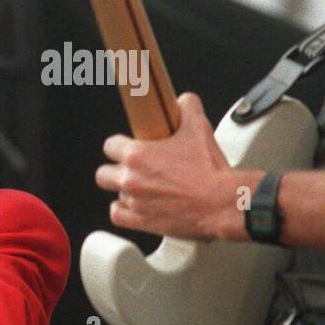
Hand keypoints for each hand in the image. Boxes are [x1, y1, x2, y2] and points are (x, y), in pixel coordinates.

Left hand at [95, 92, 248, 240]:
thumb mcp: (199, 127)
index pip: (110, 145)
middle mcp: (131, 180)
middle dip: (116, 170)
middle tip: (133, 169)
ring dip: (127, 191)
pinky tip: (137, 205)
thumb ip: (187, 107)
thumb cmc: (210, 171)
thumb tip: (183, 102)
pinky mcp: (141, 222)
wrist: (221, 203)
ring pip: (115, 194)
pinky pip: (117, 215)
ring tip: (144, 188)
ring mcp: (135, 202)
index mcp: (137, 155)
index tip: (127, 147)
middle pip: (104, 173)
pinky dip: (125, 211)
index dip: (119, 145)